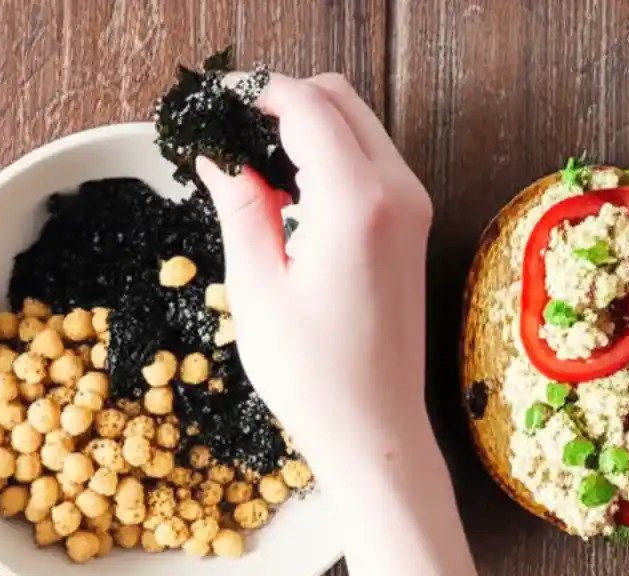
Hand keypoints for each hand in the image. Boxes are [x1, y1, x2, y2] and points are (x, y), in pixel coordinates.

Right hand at [196, 73, 433, 479]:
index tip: (214, 107)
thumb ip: (239, 204)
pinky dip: (330, 154)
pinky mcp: (412, 226)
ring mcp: (413, 207)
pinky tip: (289, 192)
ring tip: (253, 167)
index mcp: (357, 202)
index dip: (255, 94)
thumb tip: (217, 151)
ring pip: (358, 125)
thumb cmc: (313, 374)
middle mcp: (398, 192)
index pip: (307, 106)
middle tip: (230, 135)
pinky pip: (370, 160)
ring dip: (307, 127)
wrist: (375, 428)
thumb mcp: (256, 286)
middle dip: (282, 102)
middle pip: (340, 100)